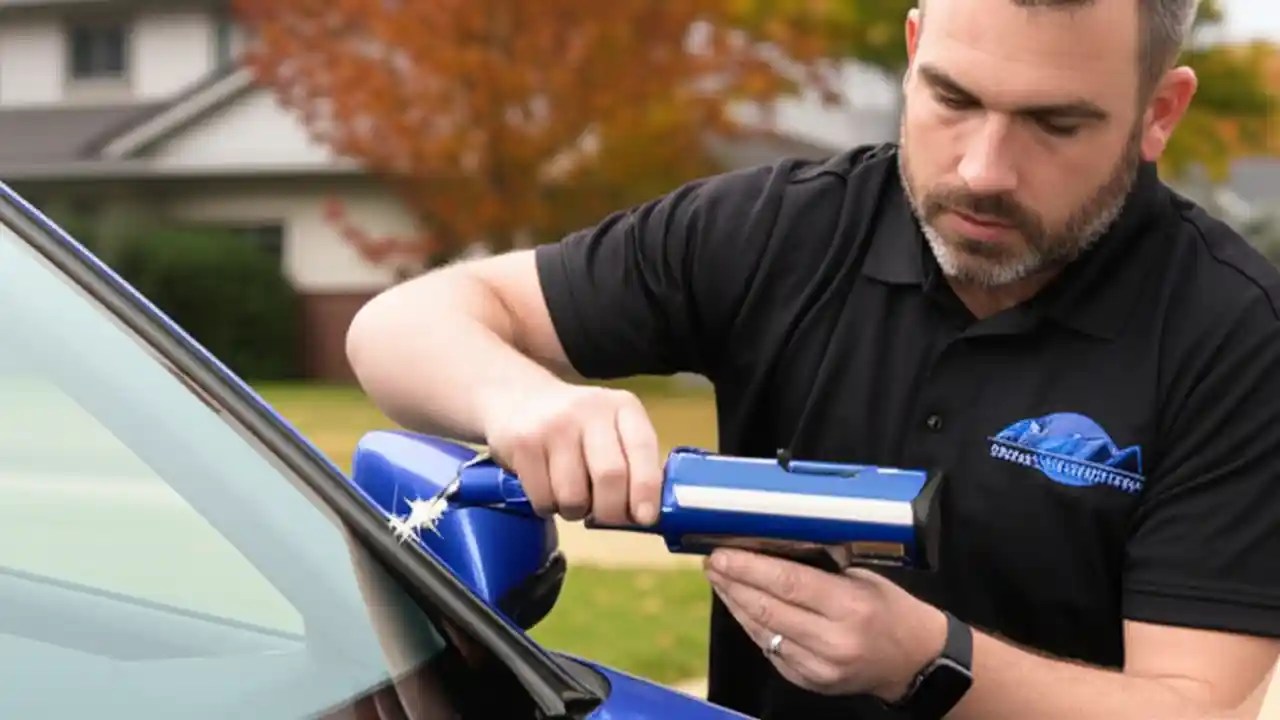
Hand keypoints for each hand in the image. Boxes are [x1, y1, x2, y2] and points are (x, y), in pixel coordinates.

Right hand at [482, 381, 662, 525]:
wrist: (516, 398)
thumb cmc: (574, 425)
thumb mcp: (611, 430)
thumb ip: (632, 463)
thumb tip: (645, 513)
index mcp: (623, 407)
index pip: (643, 448)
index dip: (646, 489)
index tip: (645, 518)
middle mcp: (590, 410)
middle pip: (610, 476)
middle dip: (611, 511)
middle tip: (605, 519)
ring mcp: (555, 425)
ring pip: (574, 495)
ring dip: (576, 512)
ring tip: (572, 498)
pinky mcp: (524, 443)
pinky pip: (543, 498)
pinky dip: (548, 507)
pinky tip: (548, 490)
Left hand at [704, 548, 947, 700]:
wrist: (914, 662)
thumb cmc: (889, 609)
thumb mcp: (863, 578)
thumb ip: (819, 569)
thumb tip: (768, 549)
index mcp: (850, 607)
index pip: (788, 584)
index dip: (749, 568)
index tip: (722, 554)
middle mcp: (833, 641)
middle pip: (768, 609)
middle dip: (733, 584)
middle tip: (713, 563)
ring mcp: (819, 667)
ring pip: (762, 632)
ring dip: (736, 604)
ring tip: (720, 580)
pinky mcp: (809, 682)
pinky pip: (770, 650)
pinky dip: (752, 626)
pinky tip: (742, 607)